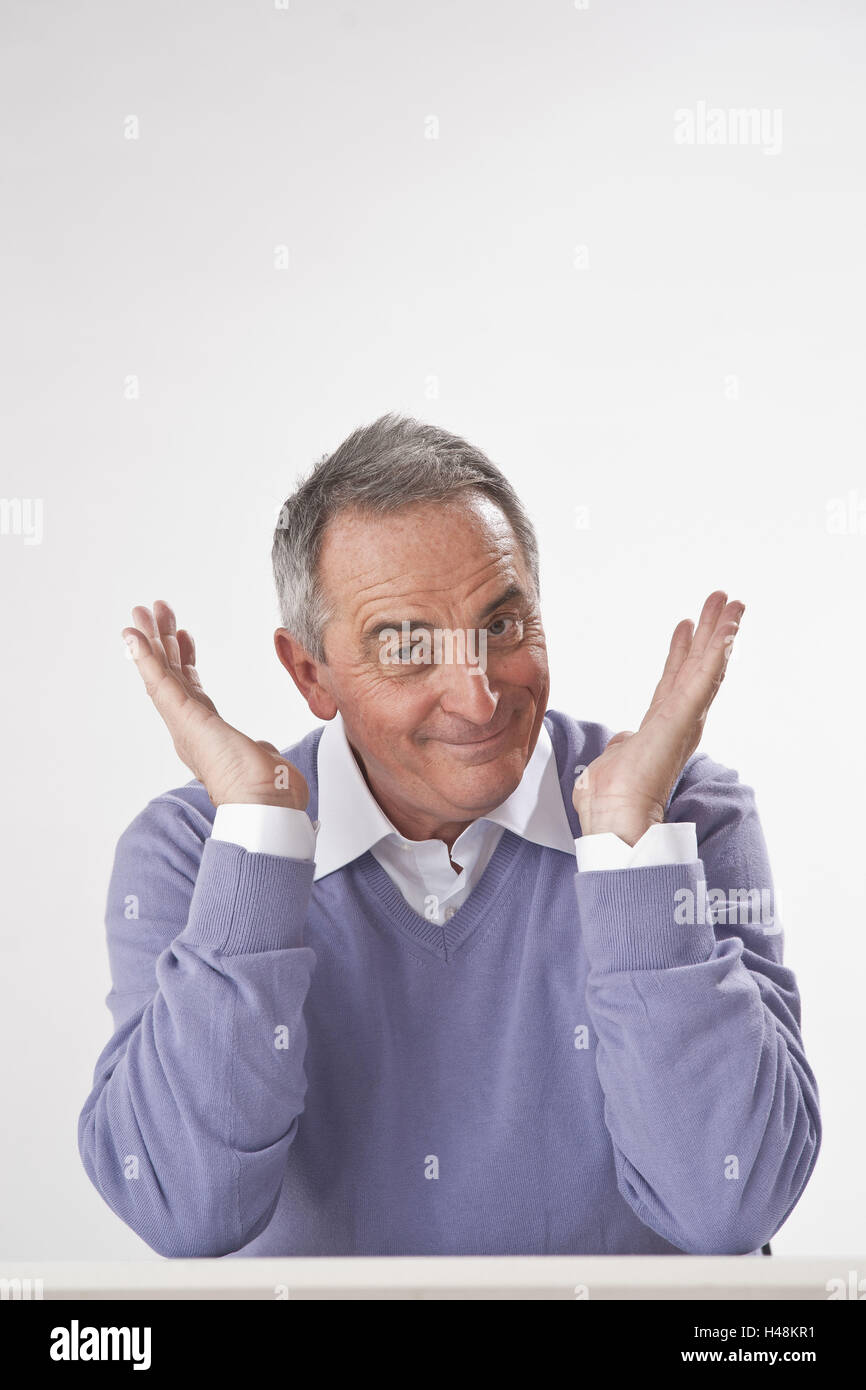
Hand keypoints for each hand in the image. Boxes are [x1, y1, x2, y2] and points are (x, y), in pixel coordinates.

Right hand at [122, 600, 308, 810]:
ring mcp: (183, 722)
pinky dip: (144, 656)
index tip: (184, 635)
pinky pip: (159, 681)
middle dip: (164, 641)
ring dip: (150, 641)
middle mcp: (189, 728)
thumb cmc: (268, 789)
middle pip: (172, 674)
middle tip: (155, 613)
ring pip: (162, 672)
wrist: (263, 802)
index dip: (185, 660)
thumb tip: (262, 748)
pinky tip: (133, 634)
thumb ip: (258, 749)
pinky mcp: (182, 717)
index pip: (192, 688)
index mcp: (207, 734)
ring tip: (141, 612)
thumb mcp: (262, 759)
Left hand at [572, 590, 744, 845]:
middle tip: (721, 600)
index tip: (686, 625)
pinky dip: (719, 651)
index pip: (673, 681)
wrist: (616, 818)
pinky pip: (705, 677)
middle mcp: (678, 720)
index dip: (681, 652)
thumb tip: (621, 742)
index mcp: (659, 728)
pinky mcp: (684, 717)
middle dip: (710, 632)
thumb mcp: (613, 760)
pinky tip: (729, 628)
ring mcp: (684, 718)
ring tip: (732, 602)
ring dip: (721, 632)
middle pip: (697, 666)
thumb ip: (621, 746)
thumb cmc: (610, 801)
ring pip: (708, 666)